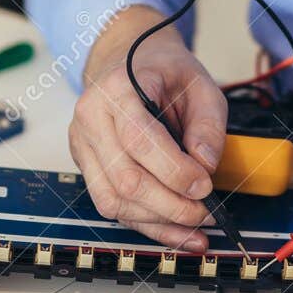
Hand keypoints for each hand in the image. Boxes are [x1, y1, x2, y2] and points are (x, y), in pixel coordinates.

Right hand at [69, 6, 227, 251]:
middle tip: (205, 211)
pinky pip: (112, 205)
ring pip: (113, 200)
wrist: (127, 61)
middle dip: (169, 204)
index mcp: (117, 89)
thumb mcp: (200, 84)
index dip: (173, 171)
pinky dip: (146, 224)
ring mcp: (83, 144)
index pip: (139, 139)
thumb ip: (209, 125)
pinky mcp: (86, 166)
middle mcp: (91, 117)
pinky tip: (176, 231)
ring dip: (158, 220)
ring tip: (194, 225)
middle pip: (124, 178)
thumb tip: (205, 167)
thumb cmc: (164, 72)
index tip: (204, 186)